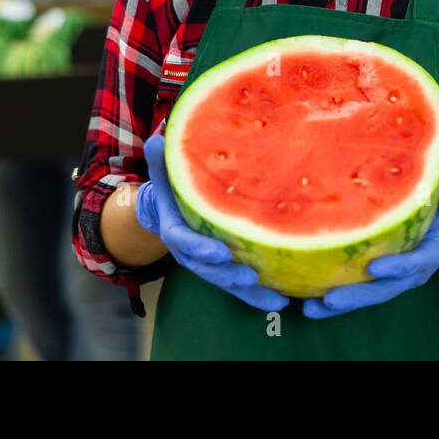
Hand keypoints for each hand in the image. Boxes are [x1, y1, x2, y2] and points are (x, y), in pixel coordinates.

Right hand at [135, 131, 288, 311]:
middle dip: (228, 275)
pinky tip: (283, 300)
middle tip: (249, 276)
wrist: (169, 209)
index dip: (200, 248)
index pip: (184, 242)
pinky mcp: (224, 269)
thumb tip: (155, 138)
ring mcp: (208, 263)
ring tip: (275, 300)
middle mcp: (191, 252)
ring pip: (226, 282)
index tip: (219, 252)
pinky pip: (240, 287)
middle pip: (207, 269)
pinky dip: (258, 296)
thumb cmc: (171, 186)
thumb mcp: (163, 171)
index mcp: (175, 229)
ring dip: (249, 293)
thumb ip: (159, 159)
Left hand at [302, 181, 438, 319]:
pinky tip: (309, 304)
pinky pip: (357, 294)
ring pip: (366, 297)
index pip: (413, 265)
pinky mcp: (378, 282)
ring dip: (340, 305)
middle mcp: (409, 274)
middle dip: (357, 296)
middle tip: (330, 299)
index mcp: (427, 256)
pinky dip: (334, 303)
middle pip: (382, 290)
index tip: (374, 268)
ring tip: (312, 308)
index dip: (396, 267)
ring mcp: (392, 281)